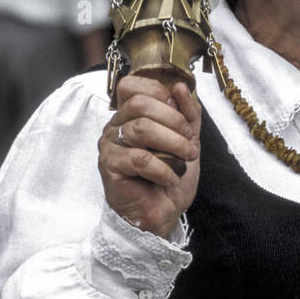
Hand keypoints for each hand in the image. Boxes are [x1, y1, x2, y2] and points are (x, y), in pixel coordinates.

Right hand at [98, 77, 200, 240]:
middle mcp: (116, 126)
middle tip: (190, 141)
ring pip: (142, 129)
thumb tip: (181, 87)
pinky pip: (139, 158)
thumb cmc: (171, 176)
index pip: (131, 85)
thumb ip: (187, 112)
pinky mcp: (109, 167)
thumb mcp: (188, 139)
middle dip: (174, 121)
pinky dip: (163, 168)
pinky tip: (169, 178)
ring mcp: (110, 146)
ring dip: (173, 144)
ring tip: (185, 159)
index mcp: (131, 115)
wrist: (163, 213)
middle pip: (140, 104)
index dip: (158, 91)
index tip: (180, 112)